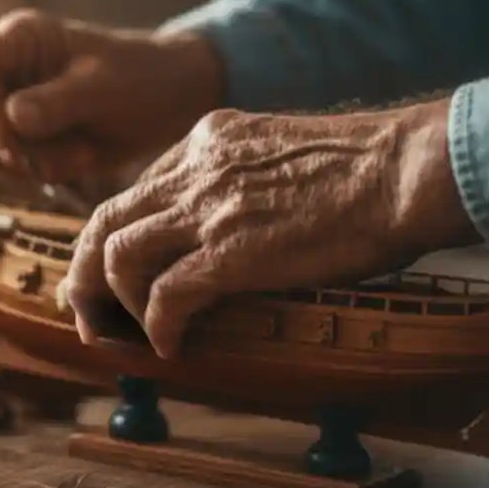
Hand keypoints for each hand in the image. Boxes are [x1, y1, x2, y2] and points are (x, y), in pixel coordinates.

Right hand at [0, 10, 222, 181]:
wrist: (168, 103)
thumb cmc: (141, 77)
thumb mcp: (104, 88)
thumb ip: (58, 102)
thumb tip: (13, 117)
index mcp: (18, 40)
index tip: (6, 143)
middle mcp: (3, 71)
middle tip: (40, 161)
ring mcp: (6, 107)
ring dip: (27, 163)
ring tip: (81, 153)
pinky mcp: (20, 139)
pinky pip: (6, 168)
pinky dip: (38, 174)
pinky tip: (78, 159)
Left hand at [61, 98, 479, 358]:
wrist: (404, 169)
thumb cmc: (369, 167)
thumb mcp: (287, 152)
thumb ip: (249, 176)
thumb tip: (243, 223)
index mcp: (208, 139)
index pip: (136, 191)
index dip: (113, 238)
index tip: (111, 273)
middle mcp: (195, 169)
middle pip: (104, 221)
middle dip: (84, 273)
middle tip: (84, 313)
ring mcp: (208, 209)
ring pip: (117, 258)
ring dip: (113, 307)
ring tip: (125, 340)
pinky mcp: (229, 252)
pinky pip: (165, 298)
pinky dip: (158, 329)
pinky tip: (172, 348)